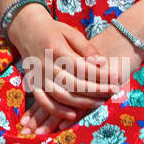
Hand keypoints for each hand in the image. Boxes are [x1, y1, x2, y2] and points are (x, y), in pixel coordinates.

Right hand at [6, 6, 116, 135]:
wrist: (26, 28)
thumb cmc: (53, 30)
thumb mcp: (71, 33)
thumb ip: (86, 48)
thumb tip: (102, 63)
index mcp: (56, 49)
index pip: (82, 67)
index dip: (101, 75)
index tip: (117, 78)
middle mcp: (45, 64)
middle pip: (73, 84)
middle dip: (96, 90)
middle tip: (114, 90)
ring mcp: (37, 75)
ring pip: (61, 95)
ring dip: (81, 103)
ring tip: (100, 102)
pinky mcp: (32, 83)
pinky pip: (43, 101)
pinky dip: (57, 111)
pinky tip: (73, 115)